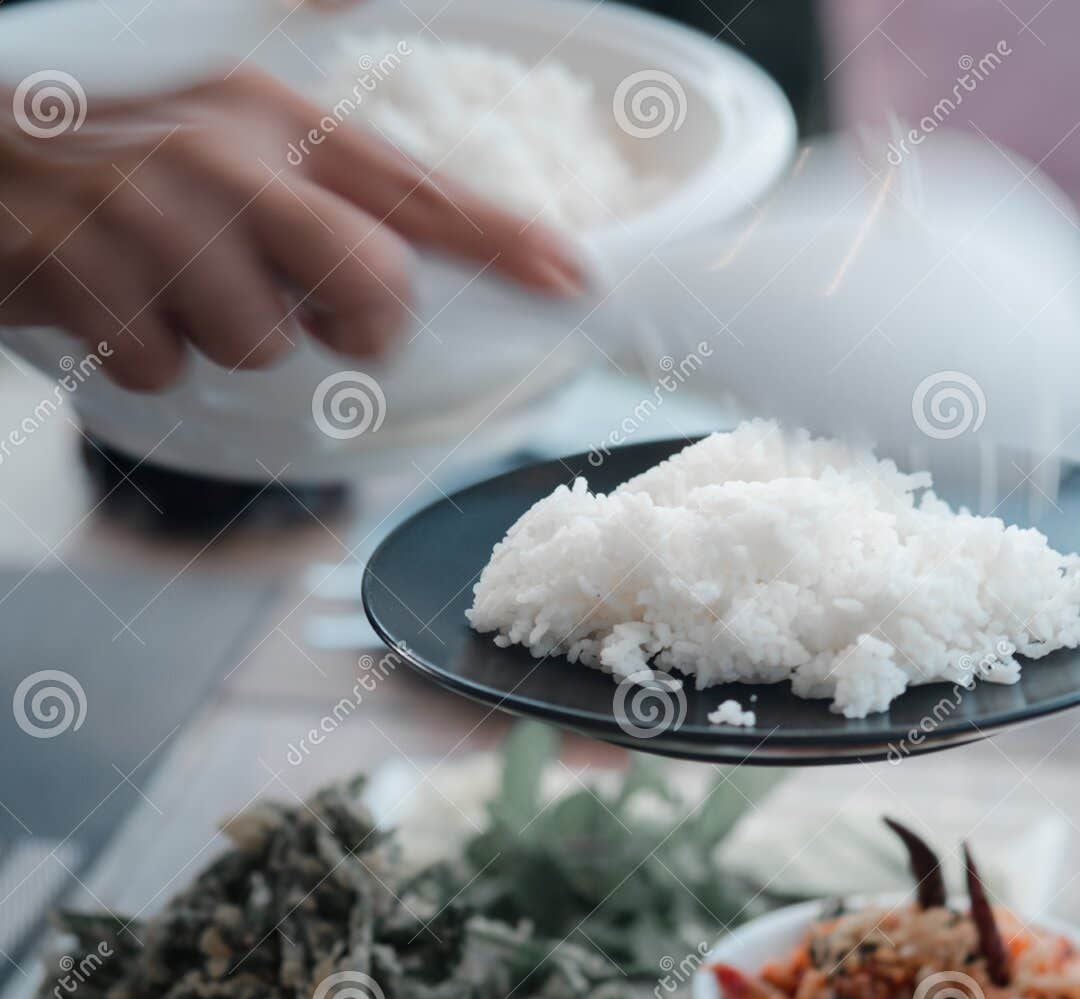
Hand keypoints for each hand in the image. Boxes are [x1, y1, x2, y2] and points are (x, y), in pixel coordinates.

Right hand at [0, 69, 584, 392]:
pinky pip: (163, 368)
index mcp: (277, 117)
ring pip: (262, 342)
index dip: (506, 241)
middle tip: (320, 319)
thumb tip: (427, 232)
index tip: (574, 281)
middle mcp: (223, 149)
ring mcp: (144, 205)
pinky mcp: (72, 264)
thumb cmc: (130, 176)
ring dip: (230, 344)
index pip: (419, 190)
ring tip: (180, 296)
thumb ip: (335, 186)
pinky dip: (148, 362)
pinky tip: (116, 313)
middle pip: (369, 281)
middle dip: (359, 326)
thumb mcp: (234, 141)